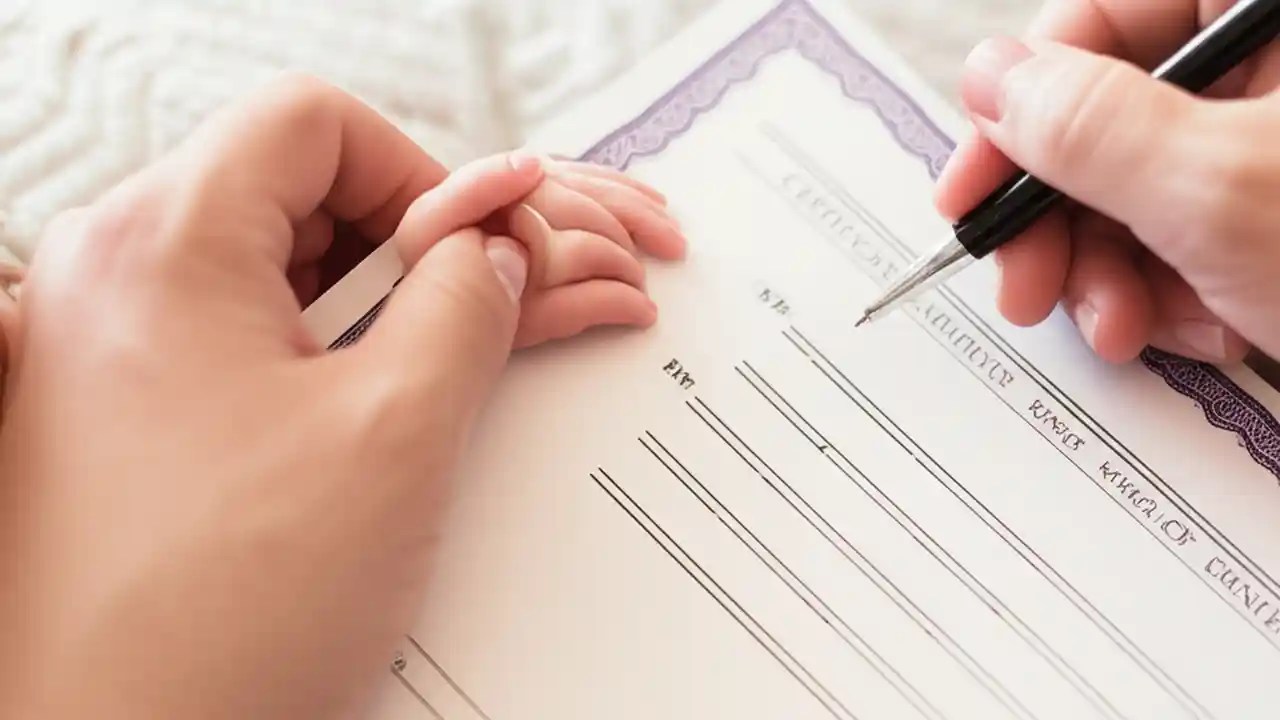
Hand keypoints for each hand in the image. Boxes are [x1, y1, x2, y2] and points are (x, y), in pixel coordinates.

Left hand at [0, 75, 678, 718]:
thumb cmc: (220, 618)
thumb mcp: (395, 432)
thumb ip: (465, 306)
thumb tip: (492, 249)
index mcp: (161, 246)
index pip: (315, 123)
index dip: (420, 173)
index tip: (476, 252)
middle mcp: (108, 280)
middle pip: (292, 195)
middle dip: (405, 252)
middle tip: (477, 323)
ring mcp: (98, 353)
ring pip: (270, 278)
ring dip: (369, 318)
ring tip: (424, 396)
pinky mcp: (113, 419)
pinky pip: (233, 347)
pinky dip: (316, 367)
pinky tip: (367, 433)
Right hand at [935, 0, 1279, 363]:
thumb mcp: (1216, 190)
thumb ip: (1090, 125)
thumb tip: (988, 76)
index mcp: (1264, 18)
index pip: (1103, 16)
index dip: (1022, 103)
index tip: (976, 188)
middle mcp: (1268, 74)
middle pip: (1107, 118)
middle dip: (1062, 221)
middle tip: (1032, 282)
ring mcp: (1267, 148)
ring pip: (1136, 191)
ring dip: (1109, 276)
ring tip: (1124, 326)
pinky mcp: (1274, 218)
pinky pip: (1186, 239)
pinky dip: (1174, 295)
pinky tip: (1205, 328)